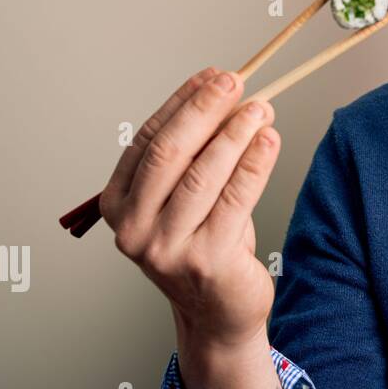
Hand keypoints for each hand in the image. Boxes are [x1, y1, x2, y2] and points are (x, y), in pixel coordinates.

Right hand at [102, 68, 280, 347]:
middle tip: (233, 82)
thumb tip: (222, 91)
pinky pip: (235, 198)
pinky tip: (269, 140)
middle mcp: (133, 228)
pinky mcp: (206, 261)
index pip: (148, 140)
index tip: (211, 76)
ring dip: (235, 134)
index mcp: (118, 204)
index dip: (181, 103)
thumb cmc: (205, 243)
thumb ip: (198, 150)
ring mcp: (166, 248)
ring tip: (260, 108)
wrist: (219, 312)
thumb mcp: (190, 195)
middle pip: (169, 153)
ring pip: (203, 174)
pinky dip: (254, 163)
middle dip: (204, 111)